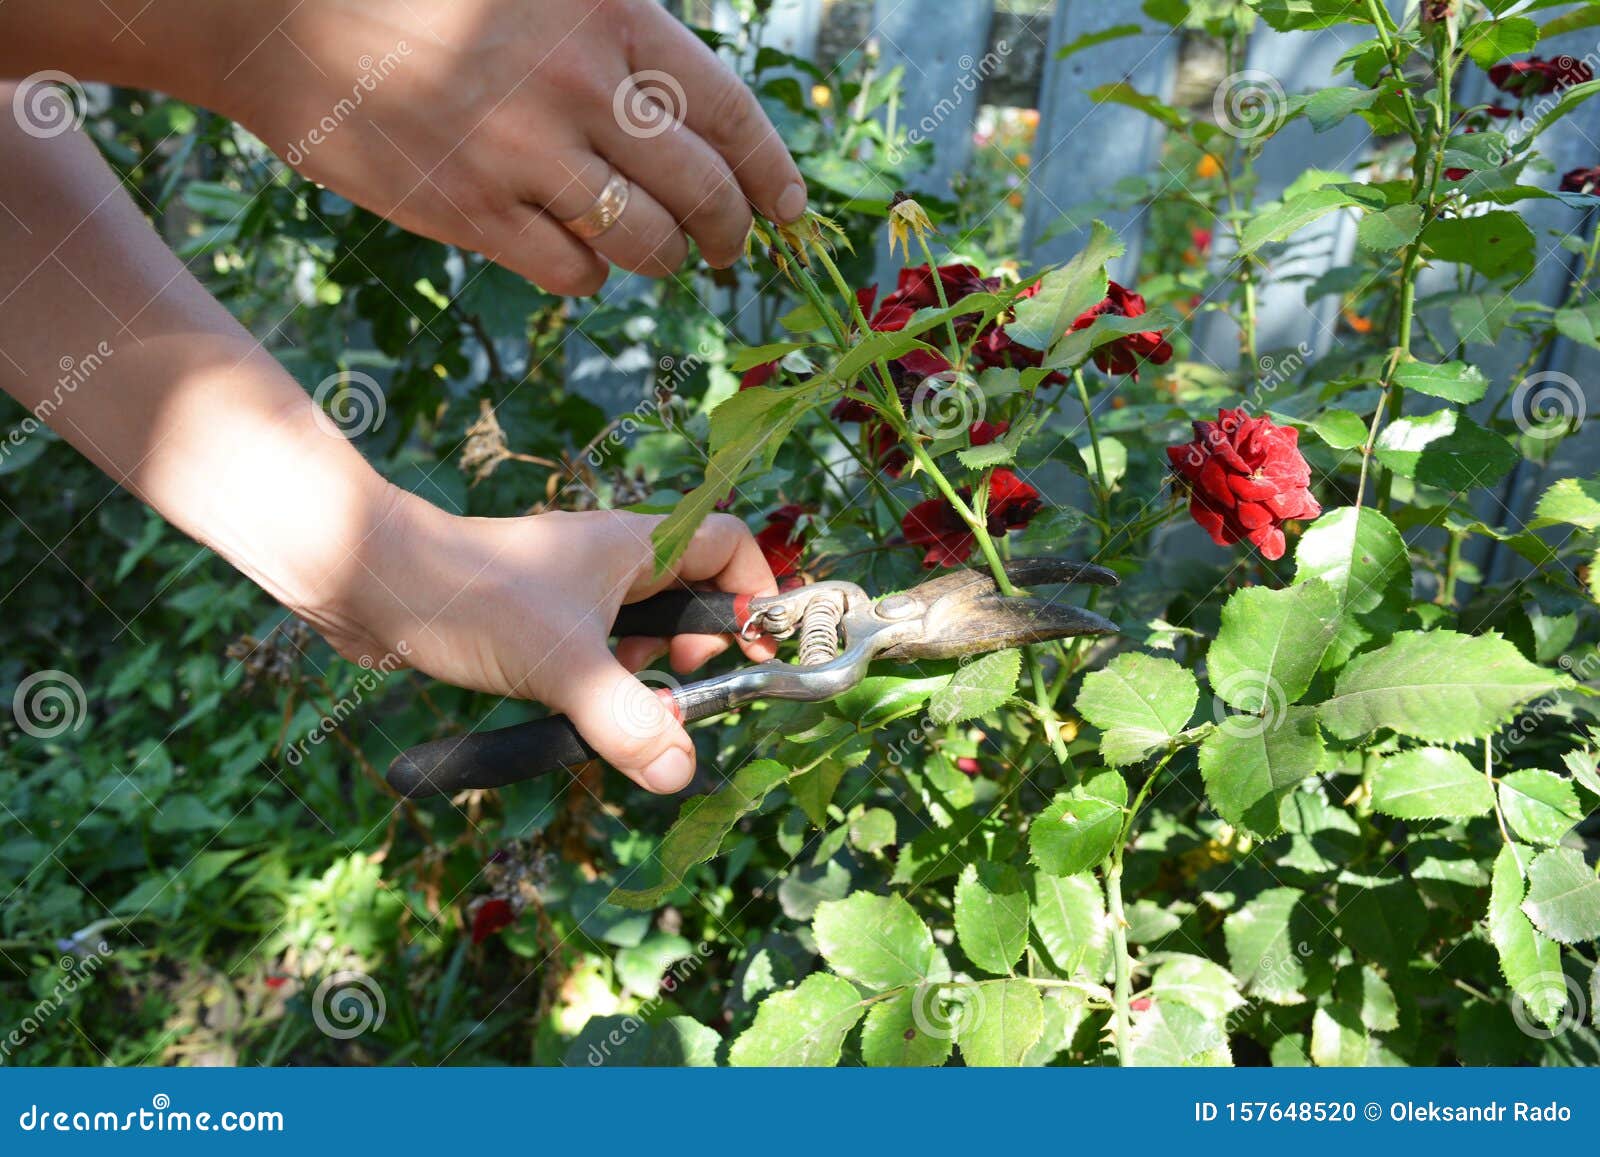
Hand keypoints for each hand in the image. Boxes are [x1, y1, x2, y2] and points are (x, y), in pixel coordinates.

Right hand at [211, 0, 807, 293]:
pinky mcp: (474, 214)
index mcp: (612, 16)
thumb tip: (701, 123)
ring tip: (656, 254)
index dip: (773, 174)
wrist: (286, 19)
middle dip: (731, 234)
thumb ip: (622, 44)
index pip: (733, 114)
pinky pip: (574, 275)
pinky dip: (591, 277)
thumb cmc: (424, 0)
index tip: (789, 209)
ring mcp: (525, 154)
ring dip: (664, 261)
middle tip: (730, 248)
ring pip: (646, 246)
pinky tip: (576, 256)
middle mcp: (580, 85)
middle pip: (703, 192)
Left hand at [317, 497, 779, 793]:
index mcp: (634, 544)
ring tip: (618, 703)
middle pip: (688, 598)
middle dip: (693, 649)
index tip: (753, 652)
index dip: (754, 596)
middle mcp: (608, 561)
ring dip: (639, 675)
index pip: (729, 548)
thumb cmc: (472, 596)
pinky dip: (594, 686)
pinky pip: (590, 653)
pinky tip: (570, 712)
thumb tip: (680, 772)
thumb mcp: (563, 665)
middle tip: (676, 684)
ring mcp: (568, 590)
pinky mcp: (532, 622)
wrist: (370, 582)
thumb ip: (628, 720)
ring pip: (637, 633)